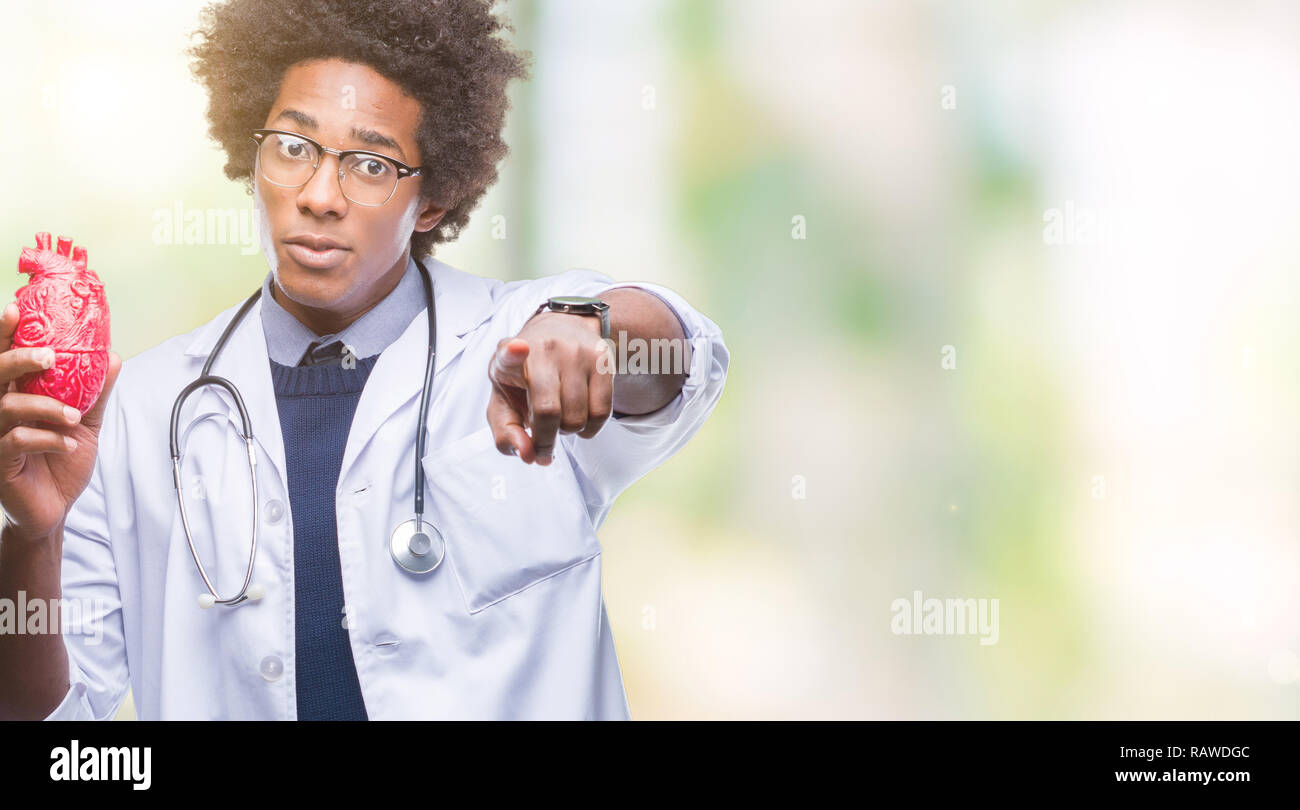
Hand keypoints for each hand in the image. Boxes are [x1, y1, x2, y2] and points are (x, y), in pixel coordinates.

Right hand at [0, 300, 120, 543]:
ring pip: (6, 407)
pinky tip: (68, 446)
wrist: (55, 507)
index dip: (4, 333)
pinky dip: (48, 440)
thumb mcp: (86, 423)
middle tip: (49, 356)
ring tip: (74, 417)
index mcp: (16, 395)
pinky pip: (17, 441)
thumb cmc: (61, 460)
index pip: (4, 358)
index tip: (14, 308)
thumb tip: (112, 357)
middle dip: (18, 359)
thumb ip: (95, 391)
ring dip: (44, 407)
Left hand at [486, 310, 613, 464]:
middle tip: (542, 433)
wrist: (561, 331)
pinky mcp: (602, 360)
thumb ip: (507, 433)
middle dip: (545, 439)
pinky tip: (580, 416)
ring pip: (577, 418)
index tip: (516, 348)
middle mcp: (545, 350)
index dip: (512, 353)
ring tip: (560, 416)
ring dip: (568, 431)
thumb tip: (529, 455)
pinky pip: (602, 413)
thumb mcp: (504, 400)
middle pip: (548, 411)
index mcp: (510, 357)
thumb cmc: (525, 375)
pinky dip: (590, 428)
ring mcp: (576, 353)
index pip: (509, 353)